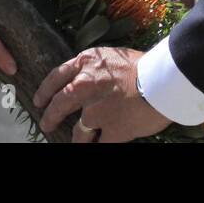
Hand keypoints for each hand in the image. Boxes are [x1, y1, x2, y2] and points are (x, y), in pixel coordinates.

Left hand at [33, 47, 171, 142]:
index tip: (39, 100)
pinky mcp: (110, 130)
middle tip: (45, 124)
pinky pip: (99, 144)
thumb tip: (85, 78)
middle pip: (59, 105)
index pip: (56, 77)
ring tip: (77, 143)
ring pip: (78, 132)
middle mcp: (85, 86)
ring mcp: (96, 111)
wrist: (164, 80)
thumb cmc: (145, 65)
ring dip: (77, 139)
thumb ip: (95, 69)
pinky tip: (99, 144)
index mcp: (86, 63)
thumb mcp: (112, 57)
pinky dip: (98, 145)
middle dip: (49, 117)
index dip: (45, 91)